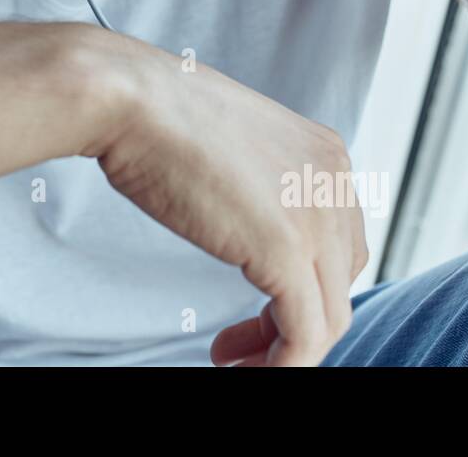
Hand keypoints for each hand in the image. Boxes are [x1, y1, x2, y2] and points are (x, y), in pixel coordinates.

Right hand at [88, 33, 369, 365]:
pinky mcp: (287, 249)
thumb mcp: (231, 148)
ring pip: (329, 316)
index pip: (338, 243)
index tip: (257, 308)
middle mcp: (334, 180)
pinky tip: (244, 368)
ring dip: (285, 350)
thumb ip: (255, 184)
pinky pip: (305, 334)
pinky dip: (281, 364)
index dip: (300, 285)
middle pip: (339, 280)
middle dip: (294, 319)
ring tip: (237, 361)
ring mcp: (317, 214)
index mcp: (324, 154)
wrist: (129, 99)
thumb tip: (246, 222)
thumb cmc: (157, 114)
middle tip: (241, 341)